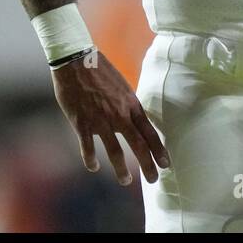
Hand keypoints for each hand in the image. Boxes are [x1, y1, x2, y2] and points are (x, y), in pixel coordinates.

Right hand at [51, 49, 169, 184]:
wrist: (76, 61)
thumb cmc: (100, 71)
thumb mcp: (122, 86)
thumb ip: (126, 106)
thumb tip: (130, 122)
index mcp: (131, 104)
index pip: (149, 132)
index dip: (159, 149)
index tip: (166, 164)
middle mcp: (119, 114)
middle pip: (138, 145)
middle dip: (148, 165)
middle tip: (154, 180)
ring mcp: (101, 120)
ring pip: (115, 150)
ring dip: (121, 169)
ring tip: (126, 181)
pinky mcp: (82, 123)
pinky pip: (87, 147)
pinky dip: (90, 159)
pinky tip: (94, 167)